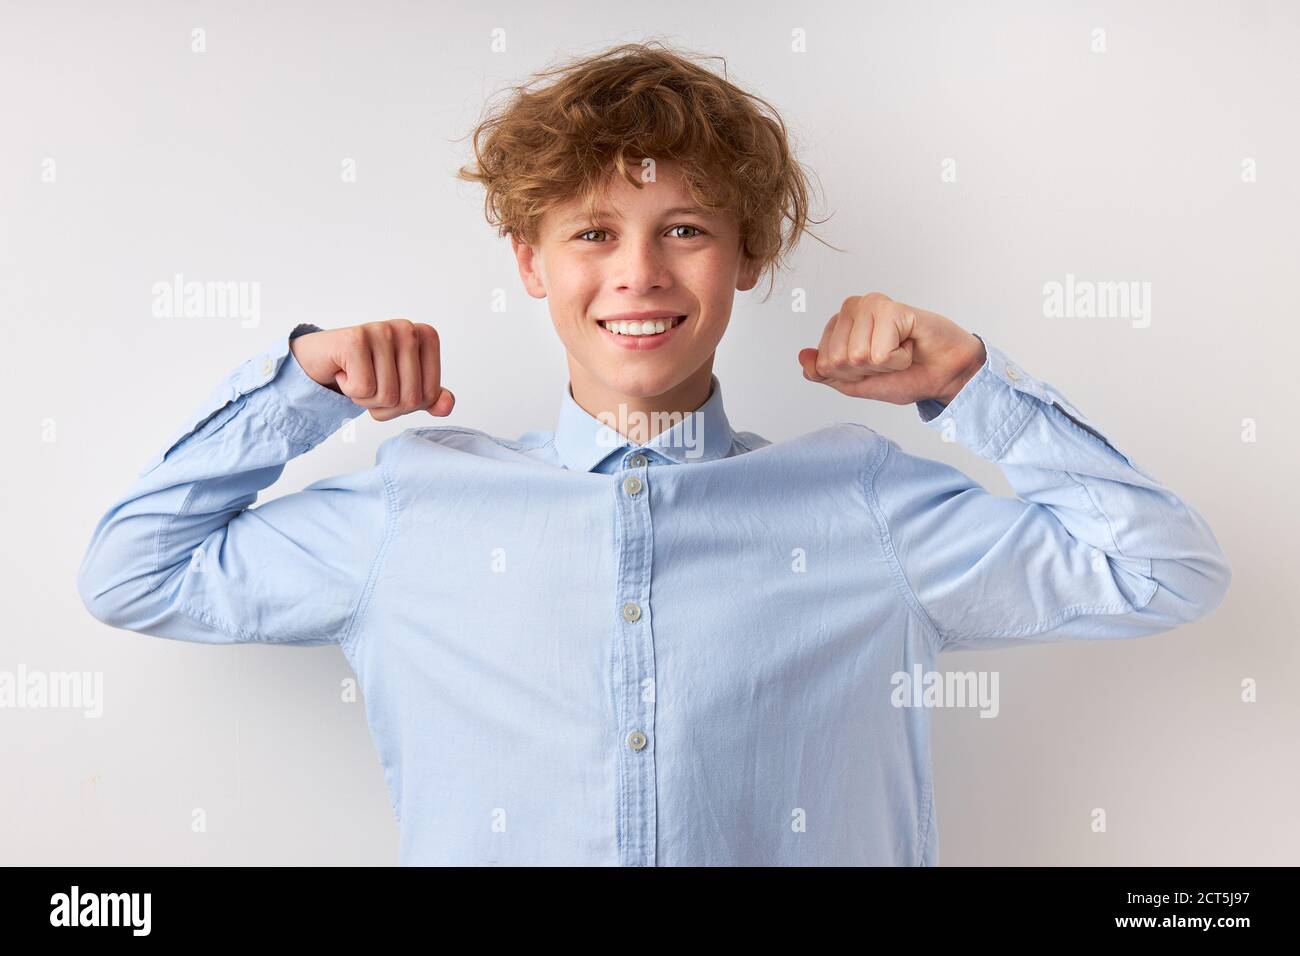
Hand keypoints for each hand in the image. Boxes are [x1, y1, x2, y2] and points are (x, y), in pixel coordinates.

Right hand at [290, 319, 454, 420]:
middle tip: (369, 382)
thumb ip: (429, 398)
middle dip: (384, 405)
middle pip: (410, 399)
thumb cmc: (366, 371)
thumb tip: (447, 406)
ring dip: (365, 398)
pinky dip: (349, 389)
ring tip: (356, 375)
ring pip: (386, 396)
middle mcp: (407, 329)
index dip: (405, 404)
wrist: (322, 359)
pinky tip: (344, 370)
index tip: (388, 383)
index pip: (429, 396)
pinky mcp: (355, 338)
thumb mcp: (403, 387)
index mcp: (426, 336)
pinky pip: (363, 388)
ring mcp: (382, 330)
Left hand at [798, 292, 985, 405]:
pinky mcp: (890, 308)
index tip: (874, 366)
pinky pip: (879, 353)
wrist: (943, 375)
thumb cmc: (905, 375)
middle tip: (890, 358)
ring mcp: (870, 304)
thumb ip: (825, 373)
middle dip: (866, 371)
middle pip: (837, 361)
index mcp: (839, 324)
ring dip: (884, 364)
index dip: (851, 376)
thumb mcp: (855, 384)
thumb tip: (802, 357)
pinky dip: (898, 359)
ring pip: (856, 357)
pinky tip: (909, 344)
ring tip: (900, 350)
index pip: (823, 364)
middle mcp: (851, 308)